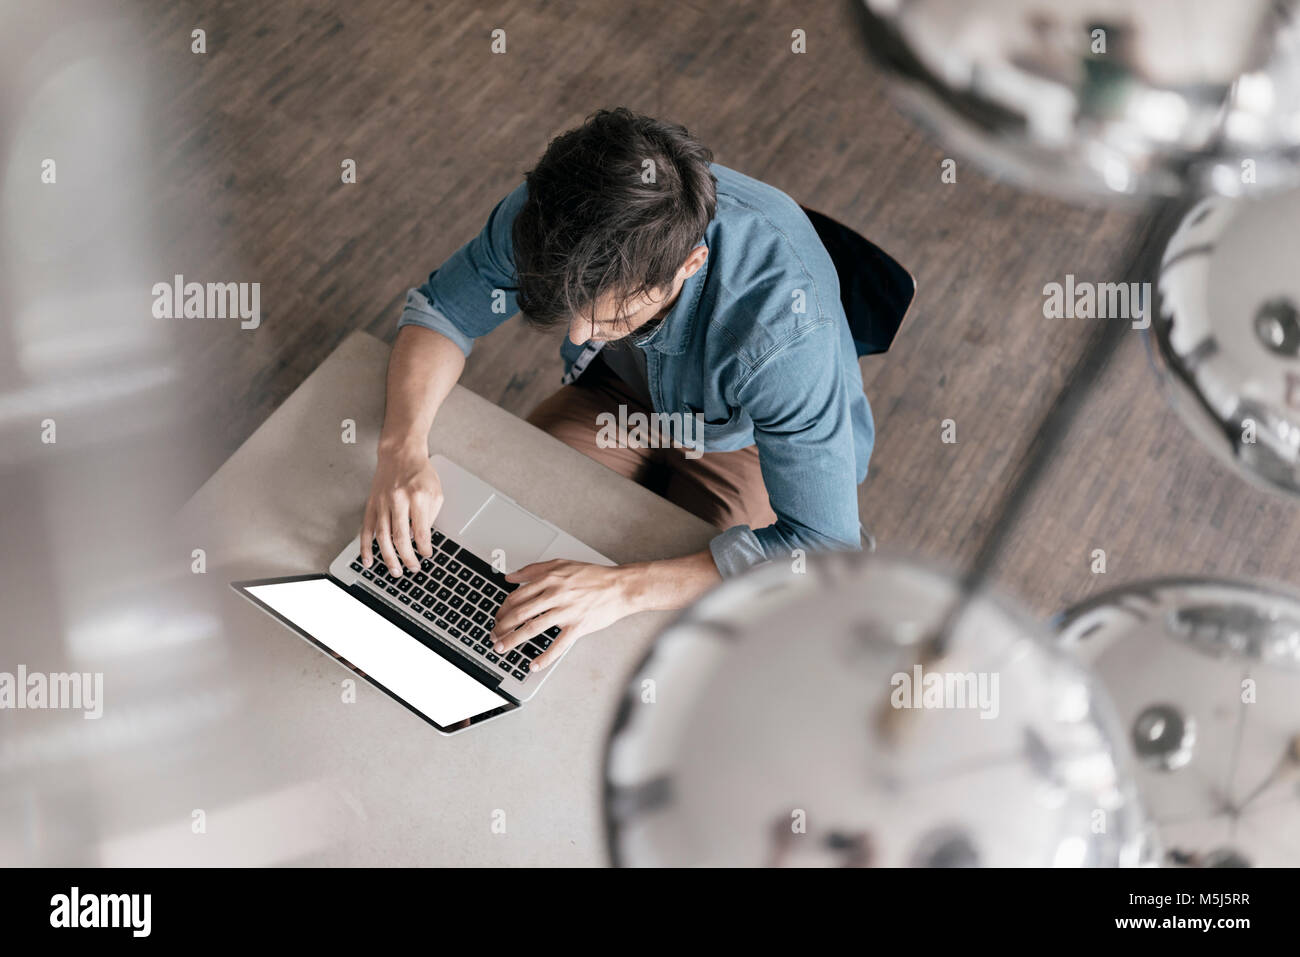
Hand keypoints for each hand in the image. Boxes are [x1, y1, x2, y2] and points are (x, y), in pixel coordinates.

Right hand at [361, 443, 442, 573]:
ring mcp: (382, 503)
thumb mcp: (435, 491)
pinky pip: (367, 529)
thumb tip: (422, 539)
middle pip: (400, 537)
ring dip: (388, 557)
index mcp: (417, 497)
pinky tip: (368, 560)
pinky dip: (366, 547)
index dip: (424, 548)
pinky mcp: (371, 504)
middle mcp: (398, 500)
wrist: (400, 453)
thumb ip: (430, 515)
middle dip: (407, 557)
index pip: (421, 530)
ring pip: (382, 536)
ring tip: (395, 571)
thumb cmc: (420, 472)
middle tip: (413, 569)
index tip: (427, 555)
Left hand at [490, 560, 641, 670]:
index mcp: (549, 579)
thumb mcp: (562, 564)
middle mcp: (555, 594)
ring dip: (513, 640)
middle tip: (493, 635)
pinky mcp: (577, 626)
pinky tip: (533, 664)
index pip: (517, 596)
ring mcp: (566, 612)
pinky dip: (544, 657)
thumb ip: (534, 570)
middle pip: (519, 613)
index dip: (502, 609)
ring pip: (532, 628)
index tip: (497, 617)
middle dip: (501, 626)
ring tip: (502, 648)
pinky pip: (558, 645)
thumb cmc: (593, 577)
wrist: (620, 587)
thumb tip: (511, 576)